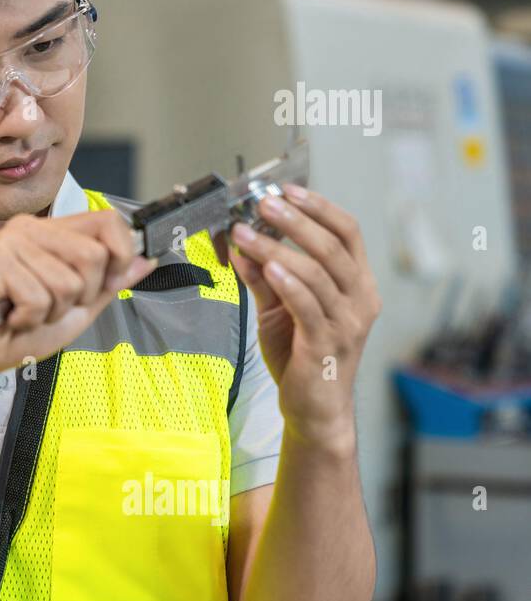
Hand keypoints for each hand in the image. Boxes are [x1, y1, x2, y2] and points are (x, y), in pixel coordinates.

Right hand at [0, 211, 156, 391]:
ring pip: (67, 282)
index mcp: (50, 232)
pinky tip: (11, 318)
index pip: (107, 220)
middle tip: (52, 307)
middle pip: (93, 255)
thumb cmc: (17, 333)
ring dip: (51, 312)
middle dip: (81, 296)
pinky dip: (29, 319)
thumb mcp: (77, 309)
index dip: (121, 253)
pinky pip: (37, 297)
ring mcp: (7, 243)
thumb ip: (110, 284)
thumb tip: (147, 260)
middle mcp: (28, 229)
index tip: (107, 283)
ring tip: (27, 314)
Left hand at [223, 185, 380, 447]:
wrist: (314, 409)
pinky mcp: (327, 344)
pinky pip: (308, 305)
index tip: (287, 190)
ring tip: (247, 233)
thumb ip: (264, 278)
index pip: (347, 233)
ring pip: (316, 272)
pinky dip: (287, 282)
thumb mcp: (279, 310)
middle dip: (295, 220)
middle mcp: (360, 299)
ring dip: (277, 247)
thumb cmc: (301, 356)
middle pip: (332, 246)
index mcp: (357, 284)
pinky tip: (267, 265)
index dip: (319, 208)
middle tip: (263, 203)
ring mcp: (347, 322)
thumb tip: (240, 243)